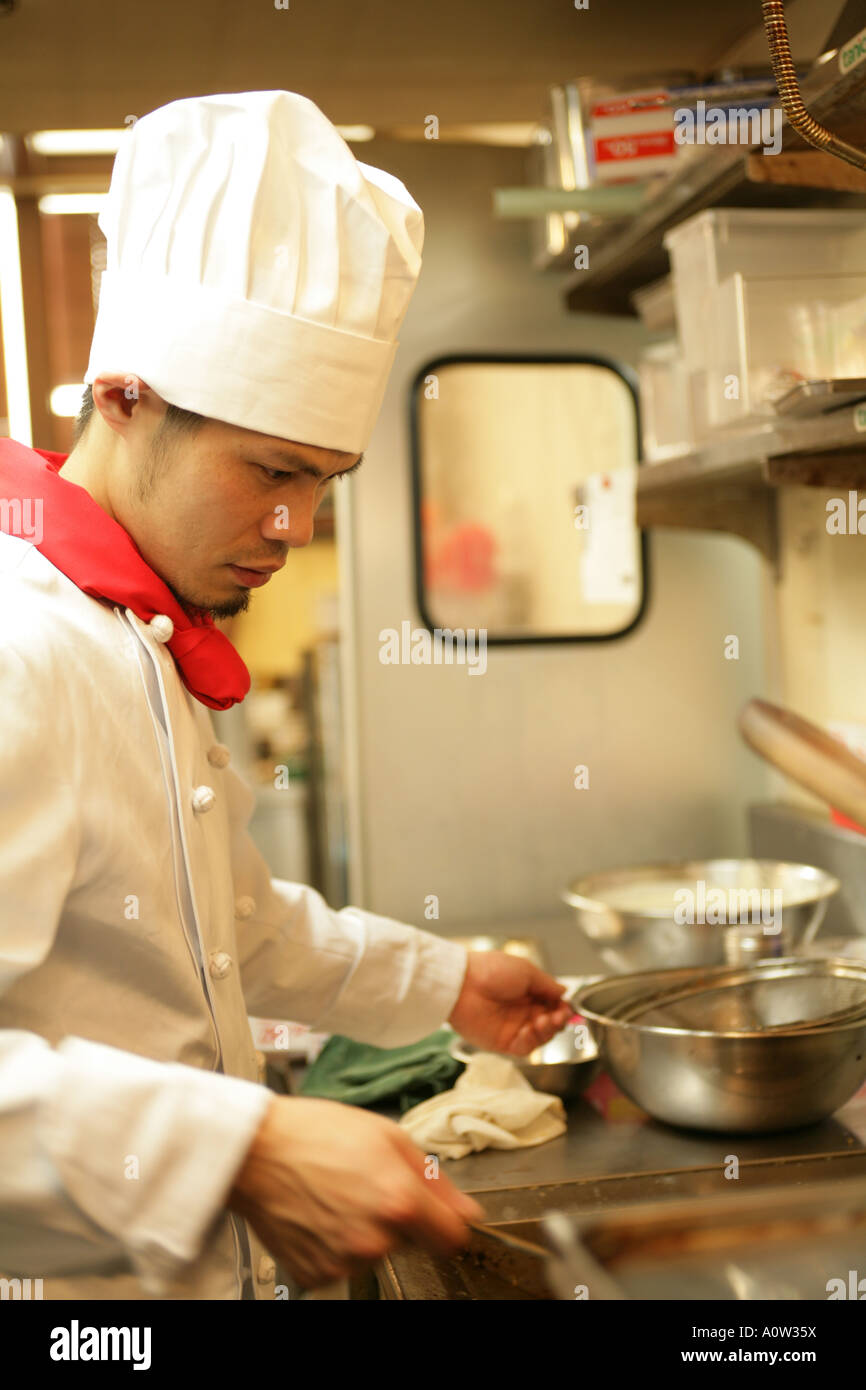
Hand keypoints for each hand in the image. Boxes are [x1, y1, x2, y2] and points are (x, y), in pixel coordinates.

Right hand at [226, 1095, 484, 1287]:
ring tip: (337, 1194)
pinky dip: (335, 1245)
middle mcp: (374, 1239)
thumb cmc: (314, 1133)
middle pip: (410, 1242)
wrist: (254, 1151)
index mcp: (399, 1201)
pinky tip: (319, 1213)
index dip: (448, 1222)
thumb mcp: (387, 1135)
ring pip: (375, 1252)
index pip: (453, 1239)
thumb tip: (468, 1211)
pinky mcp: (316, 1275)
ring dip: (365, 1230)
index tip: (438, 1214)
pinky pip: (342, 1264)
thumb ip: (435, 1179)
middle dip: (398, 1217)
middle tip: (366, 1183)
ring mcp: (343, 1262)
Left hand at [448, 950, 573, 1054]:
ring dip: (548, 1030)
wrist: (463, 983)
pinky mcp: (502, 1042)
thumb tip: (564, 991)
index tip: (566, 1007)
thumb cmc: (490, 971)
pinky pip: (525, 1048)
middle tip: (559, 1016)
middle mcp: (521, 1011)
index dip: (561, 1008)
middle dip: (558, 1021)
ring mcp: (512, 1027)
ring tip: (545, 1020)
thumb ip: (547, 985)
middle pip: (550, 1023)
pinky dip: (533, 1041)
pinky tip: (531, 1029)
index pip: (552, 1006)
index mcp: (527, 992)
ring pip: (540, 1037)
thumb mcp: (526, 971)